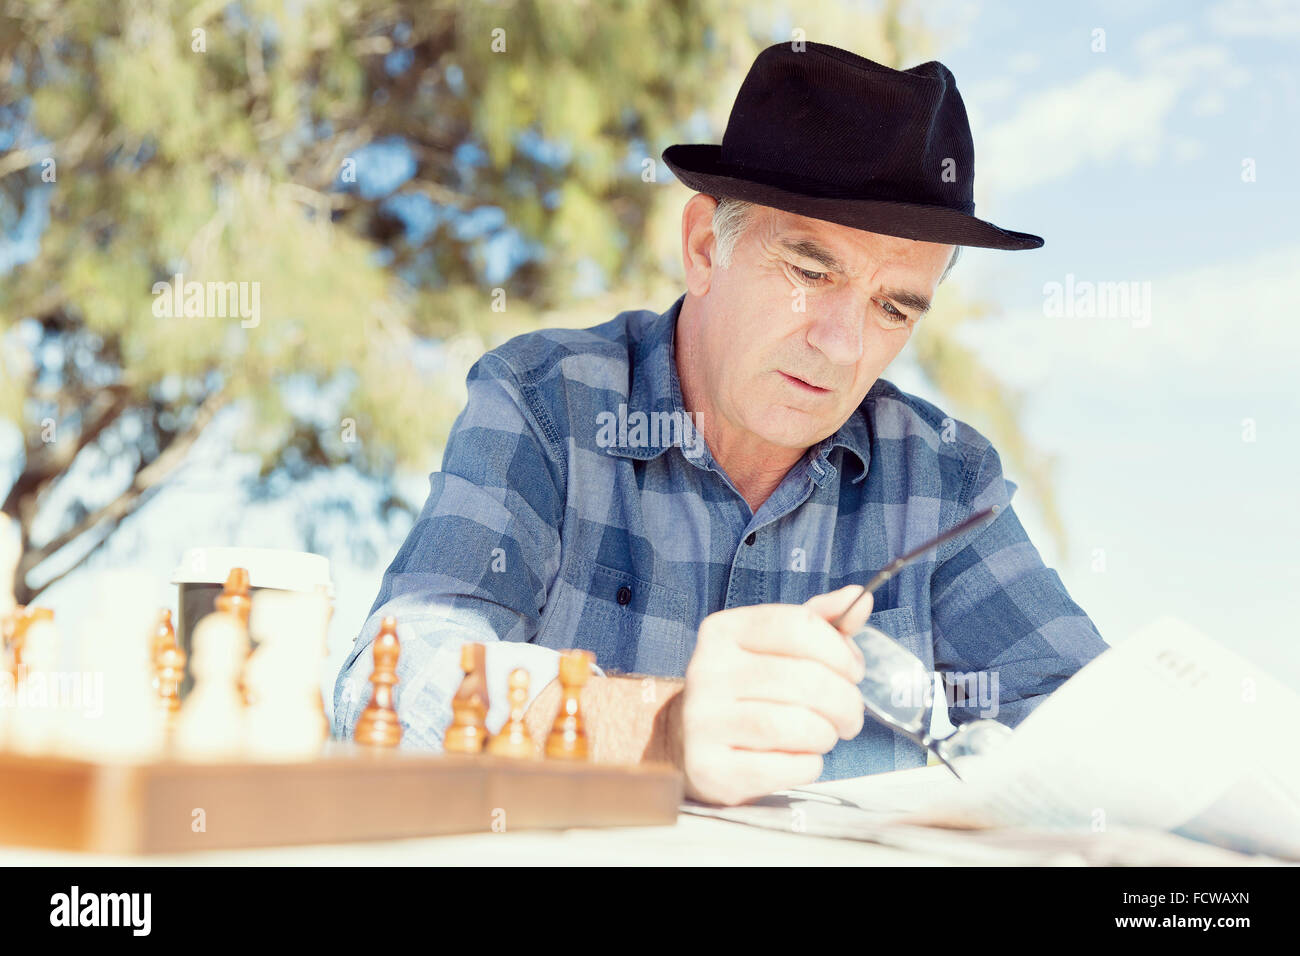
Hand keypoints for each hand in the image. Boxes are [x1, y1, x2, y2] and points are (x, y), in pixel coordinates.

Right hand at [674, 586, 873, 804]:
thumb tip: (858, 599)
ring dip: (827, 734)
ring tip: (826, 735)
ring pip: (796, 725)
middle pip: (806, 680)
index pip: (798, 626)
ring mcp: (704, 721)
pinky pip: (783, 767)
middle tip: (851, 714)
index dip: (840, 650)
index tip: (852, 670)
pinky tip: (800, 758)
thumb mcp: (775, 647)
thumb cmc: (745, 690)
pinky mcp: (709, 768)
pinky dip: (807, 765)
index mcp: (723, 631)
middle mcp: (707, 671)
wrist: (686, 742)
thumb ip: (819, 623)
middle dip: (845, 701)